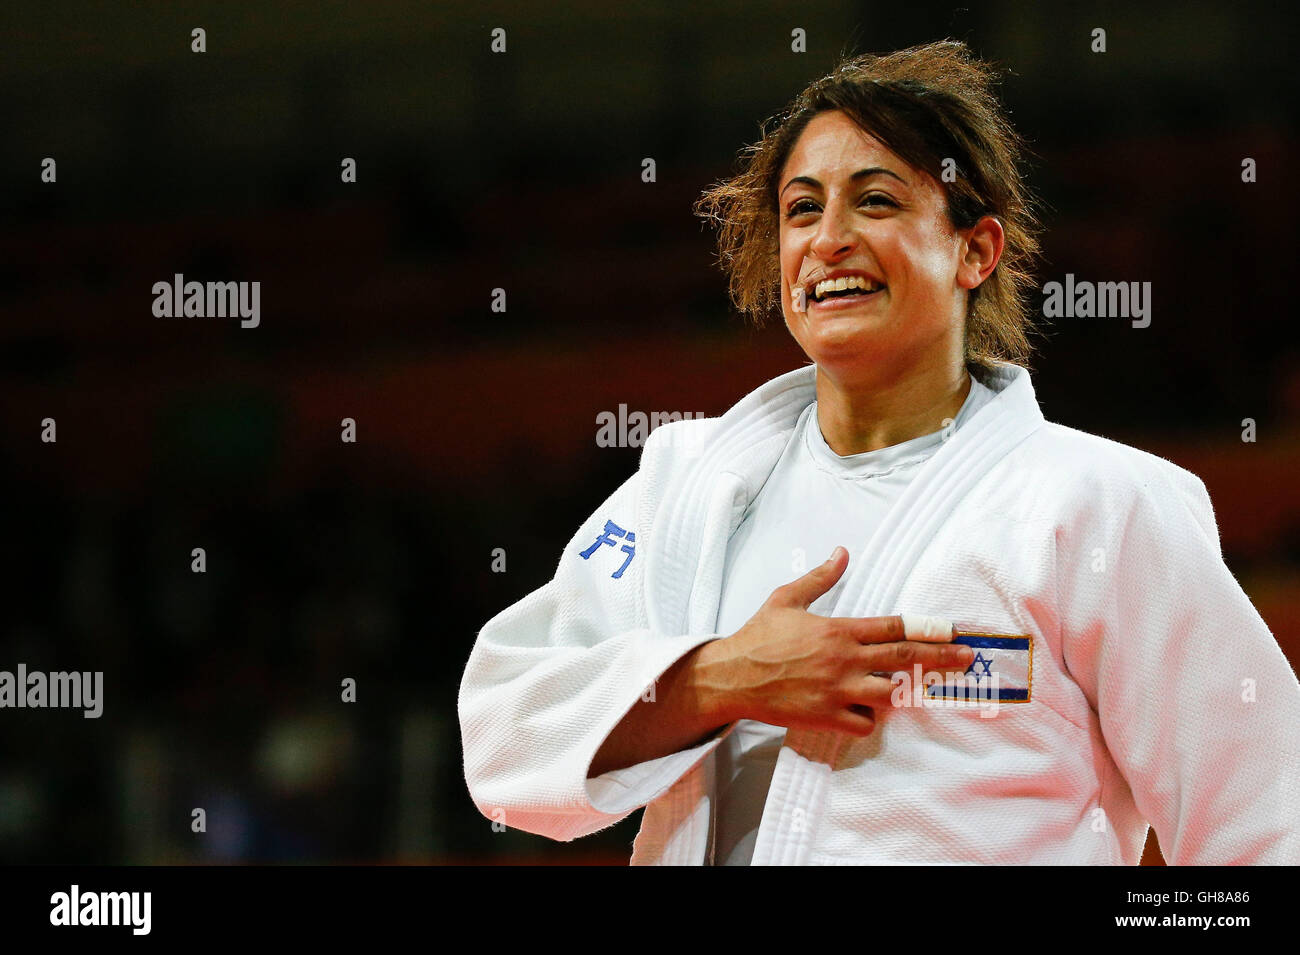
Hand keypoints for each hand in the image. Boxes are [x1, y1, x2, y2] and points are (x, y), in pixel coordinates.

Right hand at [698, 546, 974, 735]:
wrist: (732, 676)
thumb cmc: (758, 636)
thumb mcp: (787, 598)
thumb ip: (820, 578)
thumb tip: (842, 553)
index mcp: (839, 629)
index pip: (894, 627)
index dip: (927, 629)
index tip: (952, 632)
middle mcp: (844, 659)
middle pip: (904, 659)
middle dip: (940, 659)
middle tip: (966, 660)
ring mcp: (837, 691)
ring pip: (890, 694)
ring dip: (904, 691)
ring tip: (919, 688)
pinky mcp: (826, 716)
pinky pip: (863, 724)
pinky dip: (869, 720)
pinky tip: (867, 712)